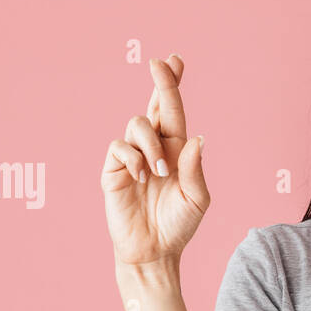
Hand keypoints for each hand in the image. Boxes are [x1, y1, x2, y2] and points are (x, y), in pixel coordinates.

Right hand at [101, 54, 210, 266]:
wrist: (155, 251)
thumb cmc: (178, 226)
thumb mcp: (197, 199)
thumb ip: (195, 169)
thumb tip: (196, 138)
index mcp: (177, 151)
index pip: (175, 112)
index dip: (173, 85)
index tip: (176, 60)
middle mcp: (154, 148)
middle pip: (155, 106)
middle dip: (160, 83)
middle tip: (160, 63)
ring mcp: (132, 157)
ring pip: (137, 125)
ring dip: (151, 143)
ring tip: (159, 172)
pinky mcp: (113, 170)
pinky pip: (118, 147)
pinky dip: (132, 157)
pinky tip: (142, 177)